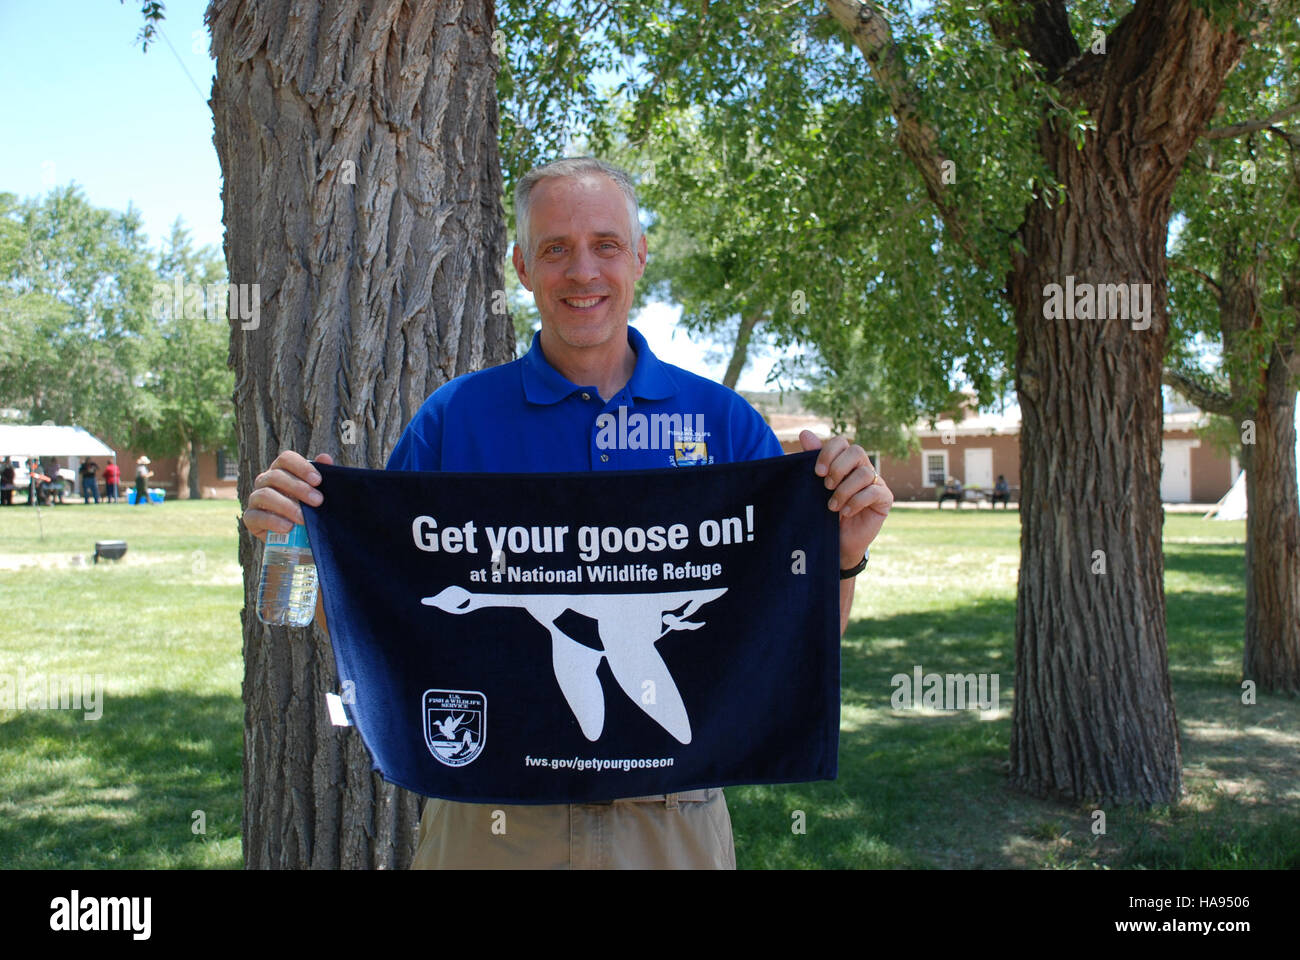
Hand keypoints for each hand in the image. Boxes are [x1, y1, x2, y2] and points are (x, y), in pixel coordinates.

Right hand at [242, 451, 333, 541]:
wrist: (296, 536)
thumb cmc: (307, 508)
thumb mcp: (316, 493)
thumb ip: (321, 476)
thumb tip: (325, 458)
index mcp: (280, 470)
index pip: (286, 459)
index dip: (301, 467)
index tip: (318, 481)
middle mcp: (265, 480)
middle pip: (276, 476)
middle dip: (299, 488)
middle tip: (318, 501)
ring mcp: (255, 498)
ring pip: (265, 495)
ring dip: (286, 506)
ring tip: (303, 518)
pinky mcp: (250, 518)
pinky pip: (257, 516)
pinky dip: (273, 522)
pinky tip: (288, 527)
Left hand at [799, 430, 892, 568]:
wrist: (838, 541)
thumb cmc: (826, 511)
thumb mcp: (816, 486)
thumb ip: (812, 460)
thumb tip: (805, 433)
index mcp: (845, 461)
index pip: (841, 443)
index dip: (829, 453)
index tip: (817, 472)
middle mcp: (862, 467)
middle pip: (857, 451)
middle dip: (838, 468)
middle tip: (826, 486)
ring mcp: (876, 482)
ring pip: (864, 473)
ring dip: (845, 490)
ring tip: (832, 506)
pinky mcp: (884, 498)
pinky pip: (874, 491)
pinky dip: (857, 501)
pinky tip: (846, 512)